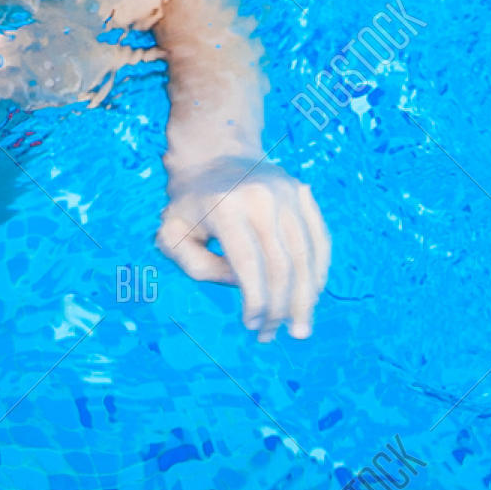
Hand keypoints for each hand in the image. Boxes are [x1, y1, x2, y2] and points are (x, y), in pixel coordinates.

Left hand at [156, 157, 330, 340]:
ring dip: (305, 298)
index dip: (255, 302)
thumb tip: (242, 286)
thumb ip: (197, 267)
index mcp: (226, 207)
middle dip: (280, 308)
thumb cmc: (188, 204)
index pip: (249, 266)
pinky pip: (319, 240)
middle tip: (274, 335)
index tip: (252, 326)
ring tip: (298, 328)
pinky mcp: (303, 194)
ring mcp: (287, 193)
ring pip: (307, 256)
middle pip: (283, 265)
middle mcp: (261, 197)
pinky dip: (318, 272)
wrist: (212, 155)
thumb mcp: (171, 234)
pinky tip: (310, 297)